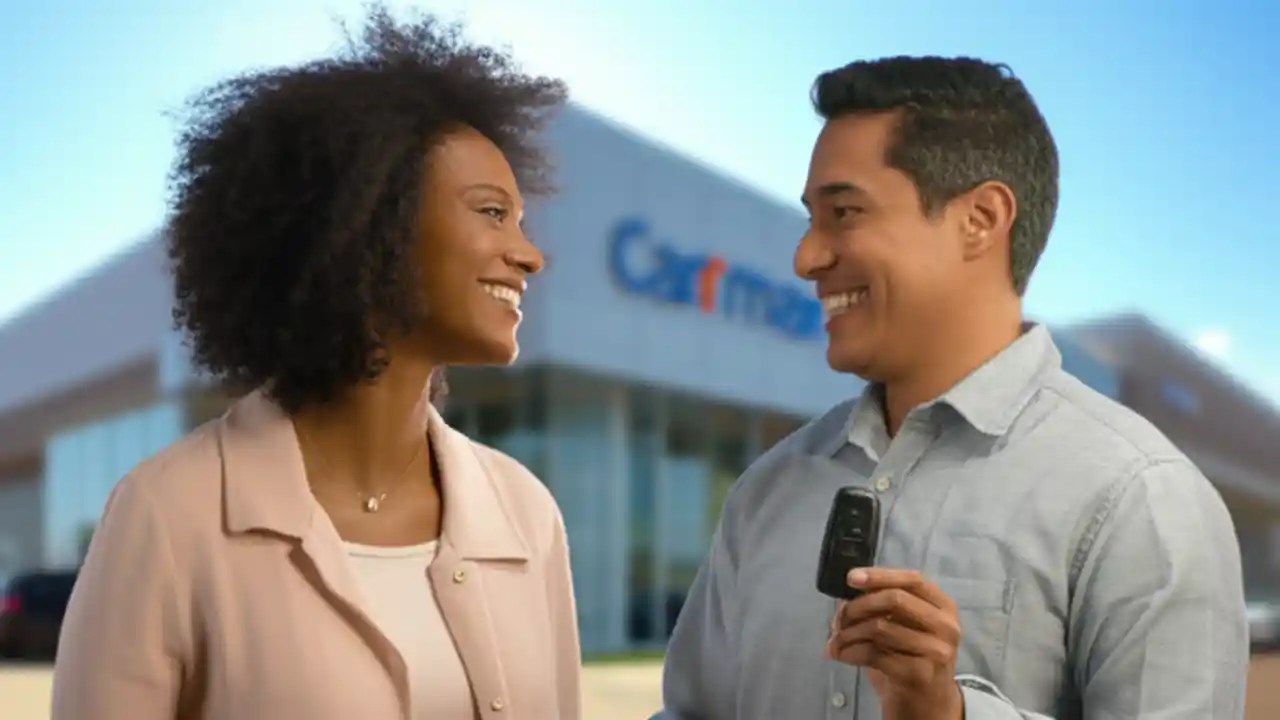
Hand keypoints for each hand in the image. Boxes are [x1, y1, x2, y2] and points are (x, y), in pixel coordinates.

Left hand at [825, 568, 963, 719]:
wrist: (928, 705)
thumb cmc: (911, 658)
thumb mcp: (904, 627)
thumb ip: (882, 607)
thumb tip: (843, 598)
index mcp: (943, 607)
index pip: (912, 580)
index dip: (879, 575)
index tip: (851, 578)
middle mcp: (945, 626)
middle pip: (894, 600)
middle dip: (858, 606)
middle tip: (838, 620)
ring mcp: (936, 650)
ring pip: (879, 627)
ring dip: (848, 634)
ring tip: (835, 642)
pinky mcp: (920, 674)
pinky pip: (874, 653)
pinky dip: (850, 652)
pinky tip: (842, 655)